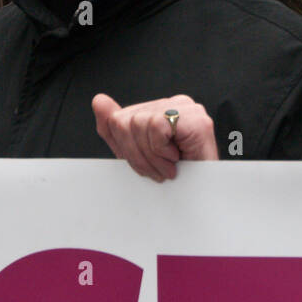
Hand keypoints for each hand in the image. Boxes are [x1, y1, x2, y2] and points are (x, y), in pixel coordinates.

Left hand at [92, 93, 218, 181]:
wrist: (202, 201)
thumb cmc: (175, 178)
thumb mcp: (136, 154)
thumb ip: (116, 129)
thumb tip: (99, 100)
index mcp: (161, 109)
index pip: (120, 118)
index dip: (125, 148)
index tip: (146, 165)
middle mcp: (175, 103)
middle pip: (125, 121)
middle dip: (136, 155)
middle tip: (157, 170)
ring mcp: (187, 109)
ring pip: (139, 123)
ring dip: (152, 157)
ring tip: (168, 167)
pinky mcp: (197, 119)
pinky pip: (157, 127)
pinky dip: (161, 151)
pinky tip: (176, 160)